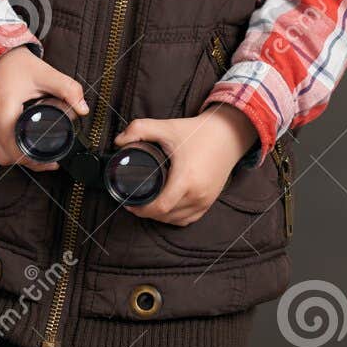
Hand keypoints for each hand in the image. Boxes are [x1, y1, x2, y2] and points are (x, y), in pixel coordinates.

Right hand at [0, 46, 88, 171]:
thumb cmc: (16, 65)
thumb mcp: (46, 74)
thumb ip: (67, 89)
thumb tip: (83, 109)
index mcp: (4, 111)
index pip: (15, 149)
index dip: (35, 160)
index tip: (52, 161)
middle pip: (7, 157)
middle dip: (29, 161)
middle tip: (50, 160)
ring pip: (0, 154)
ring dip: (18, 158)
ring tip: (39, 156)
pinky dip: (9, 150)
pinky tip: (24, 147)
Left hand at [111, 104, 257, 225]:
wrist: (228, 134)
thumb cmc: (197, 132)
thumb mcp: (166, 127)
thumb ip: (139, 129)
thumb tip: (119, 142)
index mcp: (186, 179)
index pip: (160, 207)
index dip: (141, 210)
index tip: (130, 202)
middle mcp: (197, 194)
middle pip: (165, 215)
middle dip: (147, 211)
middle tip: (135, 200)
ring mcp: (205, 200)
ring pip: (176, 219)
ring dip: (160, 216)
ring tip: (148, 204)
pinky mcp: (210, 201)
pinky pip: (189, 219)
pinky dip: (175, 217)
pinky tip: (165, 209)